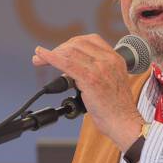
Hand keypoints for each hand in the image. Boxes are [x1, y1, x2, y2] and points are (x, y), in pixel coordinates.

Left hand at [33, 35, 144, 151]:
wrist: (124, 123)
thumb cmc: (116, 109)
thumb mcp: (110, 82)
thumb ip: (95, 72)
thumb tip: (70, 71)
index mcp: (115, 58)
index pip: (90, 40)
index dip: (71, 43)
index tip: (60, 51)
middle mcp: (109, 60)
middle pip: (77, 44)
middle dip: (58, 49)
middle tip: (43, 57)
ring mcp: (100, 68)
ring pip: (70, 52)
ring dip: (51, 54)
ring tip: (38, 60)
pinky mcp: (90, 79)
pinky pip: (66, 63)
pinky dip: (50, 57)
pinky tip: (40, 56)